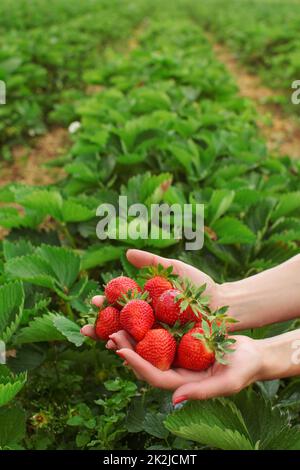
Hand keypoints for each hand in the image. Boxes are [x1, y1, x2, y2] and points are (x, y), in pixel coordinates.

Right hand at [81, 248, 220, 340]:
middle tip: (87, 329)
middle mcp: (149, 321)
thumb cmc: (198, 286)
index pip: (120, 305)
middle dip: (102, 328)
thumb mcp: (173, 269)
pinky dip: (135, 354)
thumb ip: (151, 263)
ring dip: (115, 342)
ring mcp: (158, 336)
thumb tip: (126, 253)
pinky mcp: (169, 349)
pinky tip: (123, 354)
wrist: (222, 304)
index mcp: (146, 303)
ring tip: (103, 342)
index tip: (94, 301)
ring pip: (131, 341)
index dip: (106, 304)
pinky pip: (149, 353)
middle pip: (120, 325)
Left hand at [105, 331, 263, 403]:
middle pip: (147, 361)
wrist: (254, 354)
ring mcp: (179, 354)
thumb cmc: (244, 369)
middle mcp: (177, 369)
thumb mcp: (227, 383)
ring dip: (135, 336)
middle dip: (128, 349)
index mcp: (183, 382)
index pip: (154, 376)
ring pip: (151, 346)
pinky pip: (163, 333)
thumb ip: (202, 392)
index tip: (121, 352)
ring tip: (118, 322)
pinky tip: (141, 310)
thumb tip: (173, 400)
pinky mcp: (183, 340)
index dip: (137, 365)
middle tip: (112, 334)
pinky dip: (150, 324)